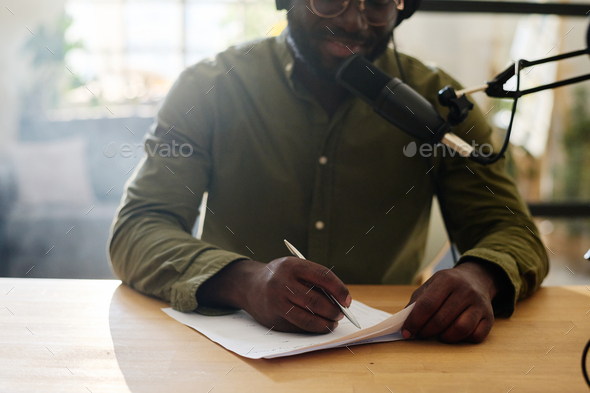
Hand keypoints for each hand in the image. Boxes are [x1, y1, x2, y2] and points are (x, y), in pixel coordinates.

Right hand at [197, 257, 350, 333]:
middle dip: (333, 310)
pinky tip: (318, 325)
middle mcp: (282, 282)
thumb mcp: (294, 267)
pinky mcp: (273, 317)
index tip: (347, 300)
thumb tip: (339, 300)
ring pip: (308, 318)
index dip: (339, 289)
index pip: (322, 276)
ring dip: (325, 323)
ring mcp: (276, 301)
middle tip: (340, 314)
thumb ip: (314, 279)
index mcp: (292, 265)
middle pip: (316, 300)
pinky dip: (312, 328)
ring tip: (332, 323)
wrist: (248, 285)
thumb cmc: (279, 275)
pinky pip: (298, 326)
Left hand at [401, 261, 499, 342]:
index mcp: (446, 280)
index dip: (414, 321)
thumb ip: (416, 302)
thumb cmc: (447, 286)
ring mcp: (479, 304)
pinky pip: (475, 336)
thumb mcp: (429, 286)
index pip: (427, 305)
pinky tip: (454, 334)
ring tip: (438, 334)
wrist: (476, 278)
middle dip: (426, 331)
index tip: (407, 332)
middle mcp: (465, 290)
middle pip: (441, 319)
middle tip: (420, 334)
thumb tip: (403, 323)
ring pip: (460, 329)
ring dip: (444, 337)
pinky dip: (462, 340)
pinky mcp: (489, 317)